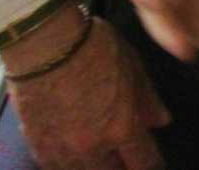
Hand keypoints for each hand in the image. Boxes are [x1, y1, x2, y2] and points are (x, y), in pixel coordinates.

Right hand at [7, 13, 168, 169]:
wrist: (44, 42)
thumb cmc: (90, 45)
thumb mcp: (133, 66)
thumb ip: (148, 99)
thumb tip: (161, 120)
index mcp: (121, 126)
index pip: (144, 162)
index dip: (150, 162)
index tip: (151, 159)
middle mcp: (92, 146)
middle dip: (122, 165)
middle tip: (123, 155)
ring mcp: (62, 149)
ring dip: (93, 164)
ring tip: (99, 153)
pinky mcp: (37, 144)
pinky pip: (55, 166)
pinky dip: (66, 162)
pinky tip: (72, 149)